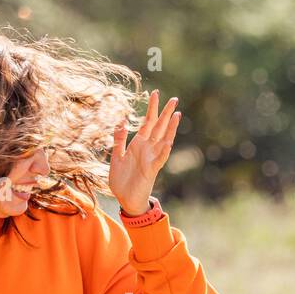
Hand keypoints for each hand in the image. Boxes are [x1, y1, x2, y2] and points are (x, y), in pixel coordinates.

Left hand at [109, 89, 180, 214]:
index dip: (151, 108)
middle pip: (159, 127)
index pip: (147, 122)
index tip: (155, 93)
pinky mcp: (151, 170)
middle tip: (174, 98)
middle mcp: (147, 149)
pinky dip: (164, 149)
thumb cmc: (122, 180)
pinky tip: (169, 140)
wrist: (125, 200)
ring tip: (177, 114)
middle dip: (165, 113)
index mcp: (138, 144)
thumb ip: (118, 140)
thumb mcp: (116, 157)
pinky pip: (160, 158)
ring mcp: (151, 158)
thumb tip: (120, 121)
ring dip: (170, 128)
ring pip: (163, 139)